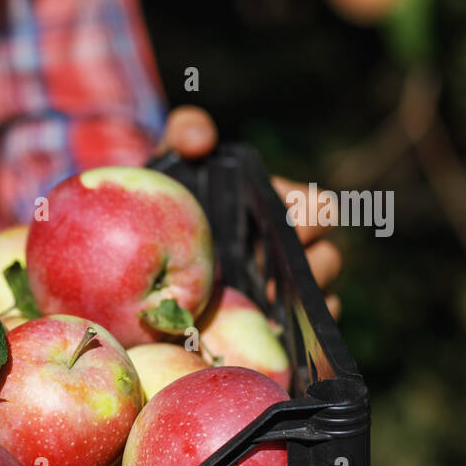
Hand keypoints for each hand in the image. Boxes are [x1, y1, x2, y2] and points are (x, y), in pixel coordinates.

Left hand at [160, 105, 341, 316]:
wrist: (138, 247)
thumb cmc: (167, 200)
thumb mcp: (171, 163)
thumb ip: (184, 132)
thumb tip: (202, 140)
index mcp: (279, 208)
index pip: (318, 208)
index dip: (310, 216)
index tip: (287, 224)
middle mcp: (288, 249)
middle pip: (327, 256)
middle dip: (311, 264)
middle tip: (274, 274)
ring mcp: (282, 289)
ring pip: (321, 294)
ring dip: (304, 298)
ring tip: (269, 303)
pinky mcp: (270, 324)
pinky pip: (305, 331)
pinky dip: (300, 332)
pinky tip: (275, 332)